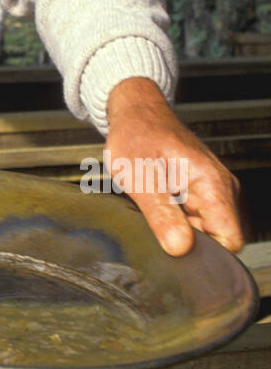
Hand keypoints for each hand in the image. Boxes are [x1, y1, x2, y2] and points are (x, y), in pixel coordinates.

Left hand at [104, 78, 245, 256]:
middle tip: (156, 229)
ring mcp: (214, 192)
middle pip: (219, 240)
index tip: (177, 253)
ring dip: (181, 233)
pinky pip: (197, 223)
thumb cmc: (137, 136)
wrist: (136, 114)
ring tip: (155, 214)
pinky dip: (177, 223)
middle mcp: (222, 189)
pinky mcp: (202, 195)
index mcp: (213, 184)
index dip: (206, 254)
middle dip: (190, 245)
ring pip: (207, 234)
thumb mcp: (138, 175)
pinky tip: (158, 210)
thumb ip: (161, 213)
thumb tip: (180, 248)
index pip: (231, 240)